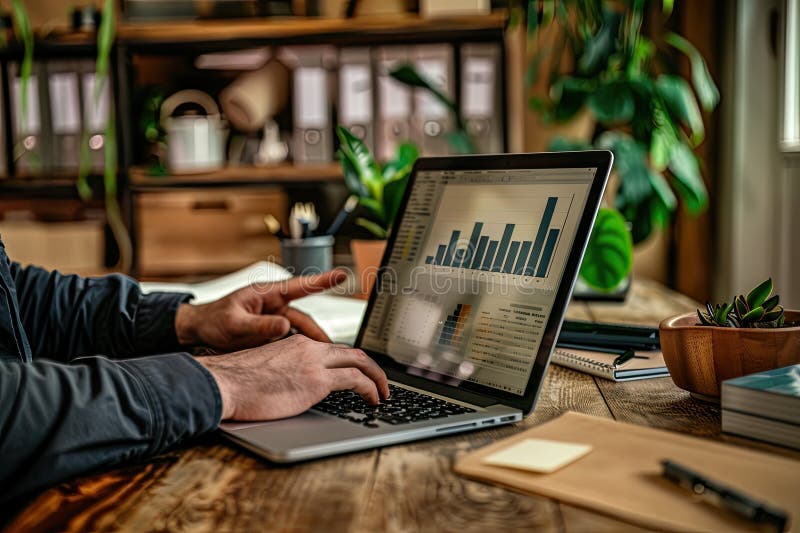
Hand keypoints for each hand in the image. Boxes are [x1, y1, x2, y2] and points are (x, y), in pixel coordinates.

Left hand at [175, 270, 346, 350]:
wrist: (196, 333)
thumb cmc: (212, 321)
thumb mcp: (234, 324)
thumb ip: (259, 326)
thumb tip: (284, 327)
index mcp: (267, 294)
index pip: (300, 286)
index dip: (323, 280)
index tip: (342, 274)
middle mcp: (275, 305)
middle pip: (305, 319)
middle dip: (320, 333)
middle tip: (335, 348)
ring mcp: (274, 320)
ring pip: (300, 333)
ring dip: (311, 345)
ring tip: (325, 360)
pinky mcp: (271, 335)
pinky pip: (290, 342)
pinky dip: (299, 352)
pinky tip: (306, 364)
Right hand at [198, 335, 389, 419]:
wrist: (223, 383)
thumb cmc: (234, 383)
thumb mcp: (265, 371)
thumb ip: (282, 372)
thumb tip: (287, 386)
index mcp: (295, 344)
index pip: (331, 349)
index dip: (349, 362)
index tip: (357, 373)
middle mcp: (308, 348)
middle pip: (351, 352)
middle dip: (371, 367)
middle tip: (379, 381)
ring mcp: (314, 363)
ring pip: (360, 362)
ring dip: (377, 378)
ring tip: (383, 393)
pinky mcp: (317, 381)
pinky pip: (357, 380)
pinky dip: (371, 388)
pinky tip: (374, 399)